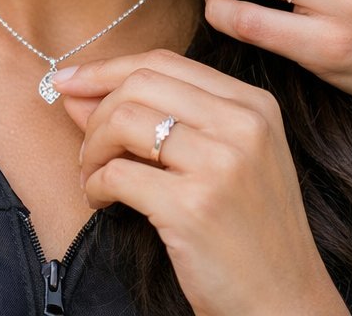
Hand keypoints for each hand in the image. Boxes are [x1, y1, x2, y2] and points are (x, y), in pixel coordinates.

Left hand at [56, 51, 346, 315]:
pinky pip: (117, 173)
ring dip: (91, 150)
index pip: (163, 61)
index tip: (68, 81)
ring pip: (122, 120)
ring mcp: (221, 163)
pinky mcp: (193, 206)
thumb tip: (76, 89)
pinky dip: (96, 185)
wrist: (283, 301)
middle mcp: (243, 124)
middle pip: (139, 84)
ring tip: (94, 177)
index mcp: (253, 104)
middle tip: (87, 150)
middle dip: (95, 112)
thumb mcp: (220, 160)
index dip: (106, 69)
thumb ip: (157, 117)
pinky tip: (103, 201)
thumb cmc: (247, 231)